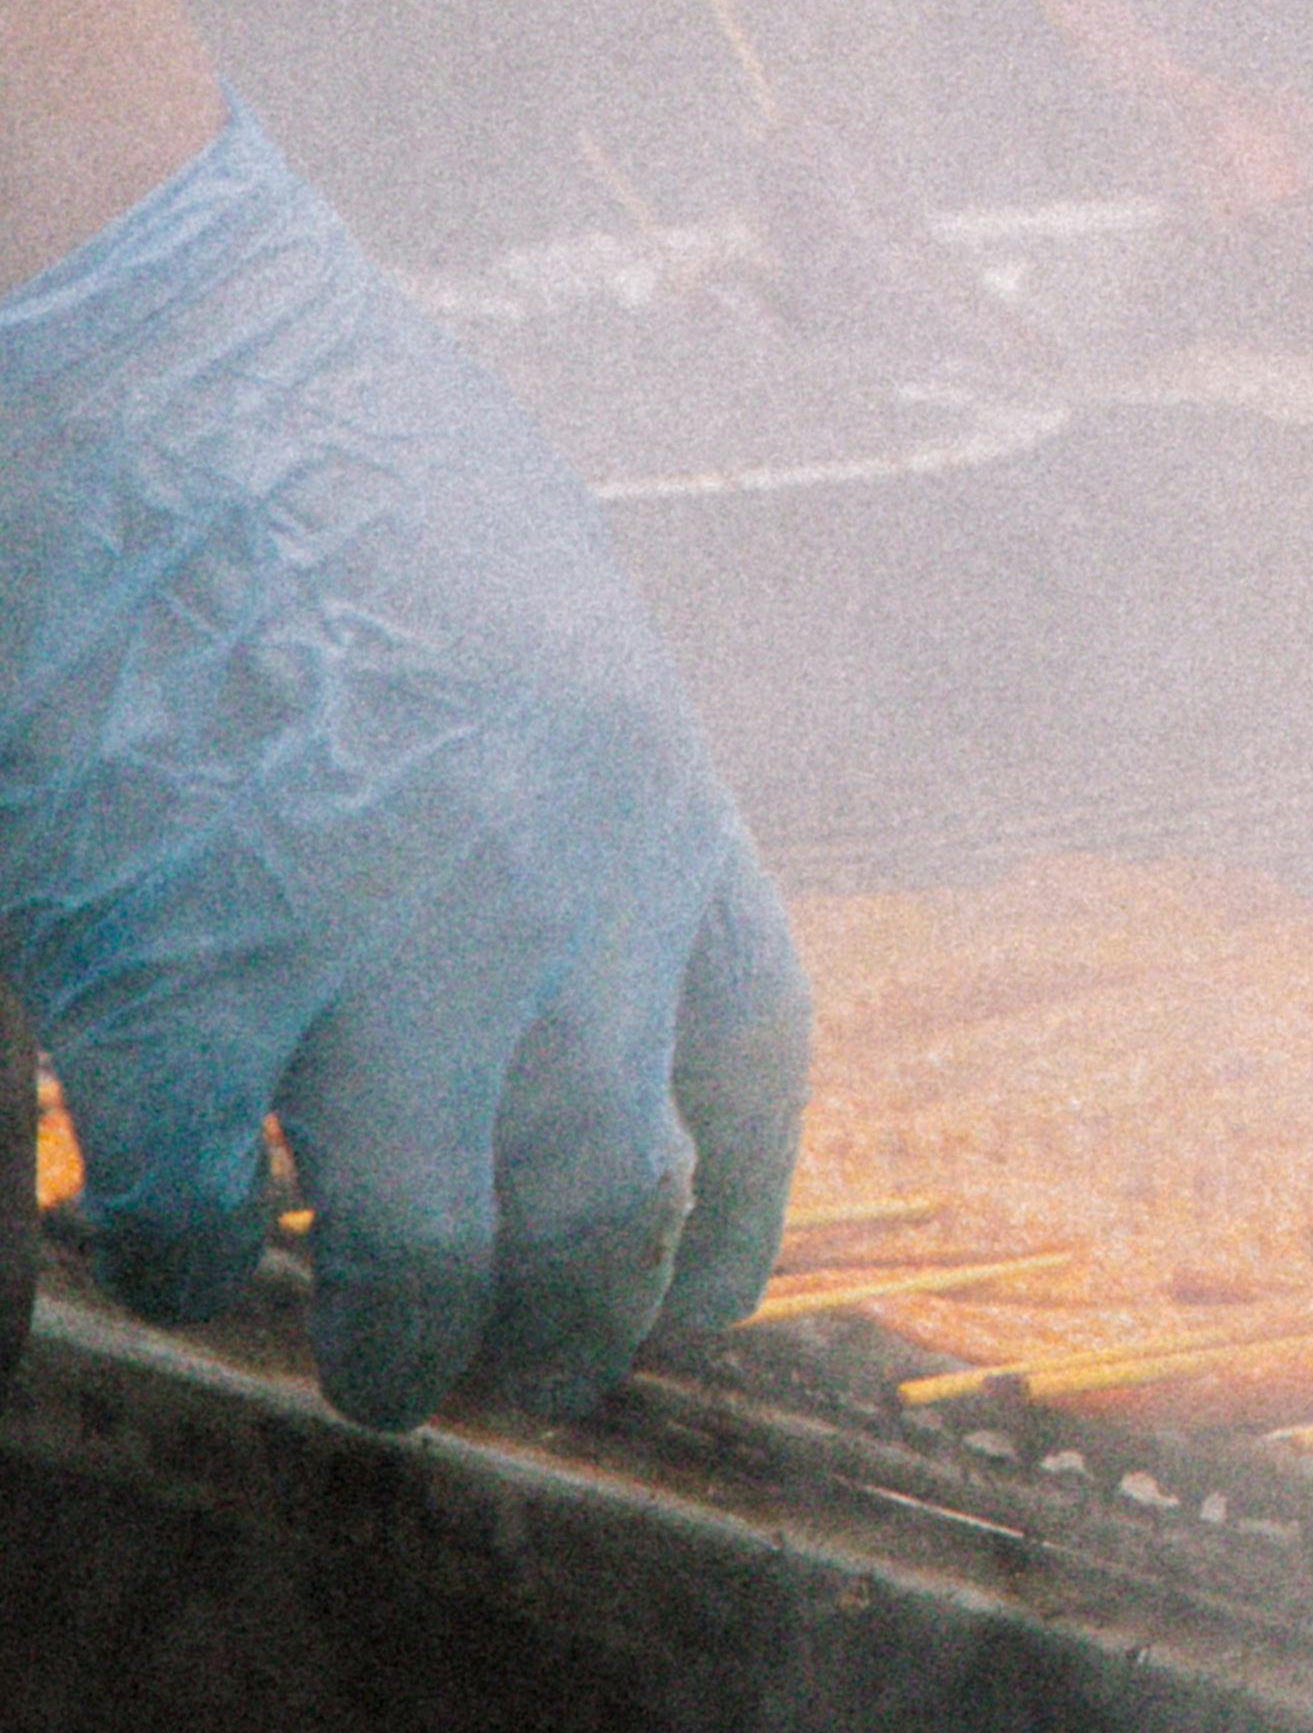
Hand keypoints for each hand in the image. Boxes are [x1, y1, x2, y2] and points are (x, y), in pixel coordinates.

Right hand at [0, 114, 807, 1430]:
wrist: (142, 358)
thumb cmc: (311, 439)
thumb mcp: (531, 596)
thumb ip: (573, 771)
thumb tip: (583, 911)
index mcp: (649, 781)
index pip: (750, 1056)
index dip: (734, 1204)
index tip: (699, 1292)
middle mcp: (550, 896)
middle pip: (609, 1200)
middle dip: (575, 1322)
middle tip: (526, 1374)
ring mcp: (368, 956)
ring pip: (427, 1262)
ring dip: (399, 1344)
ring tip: (373, 1374)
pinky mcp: (179, 991)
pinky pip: (195, 1220)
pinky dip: (184, 1259)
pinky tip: (168, 1252)